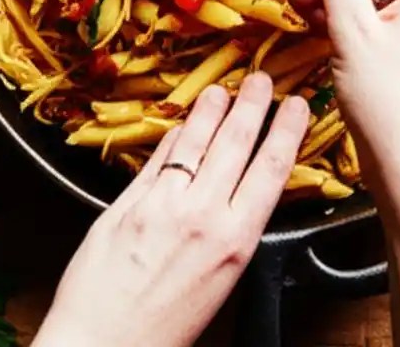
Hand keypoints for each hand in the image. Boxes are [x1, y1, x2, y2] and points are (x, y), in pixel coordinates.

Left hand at [32, 73, 308, 346]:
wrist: (103, 344)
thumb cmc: (161, 329)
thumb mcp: (218, 282)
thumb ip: (227, 235)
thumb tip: (234, 198)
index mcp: (235, 241)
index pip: (271, 169)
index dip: (286, 130)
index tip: (296, 106)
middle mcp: (202, 216)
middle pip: (235, 144)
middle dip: (252, 105)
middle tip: (262, 78)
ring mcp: (162, 204)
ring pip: (194, 142)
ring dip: (211, 110)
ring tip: (222, 89)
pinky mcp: (126, 203)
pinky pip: (157, 159)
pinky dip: (172, 137)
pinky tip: (180, 124)